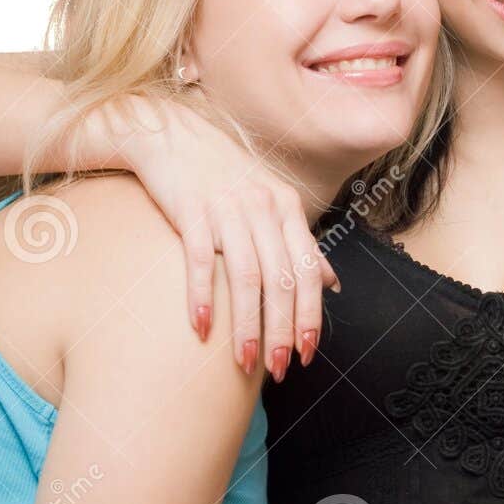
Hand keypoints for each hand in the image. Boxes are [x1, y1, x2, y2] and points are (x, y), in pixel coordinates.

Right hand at [106, 94, 340, 376]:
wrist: (171, 134)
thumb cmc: (224, 175)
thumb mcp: (272, 204)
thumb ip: (301, 244)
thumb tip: (333, 283)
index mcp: (288, 208)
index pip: (307, 273)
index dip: (311, 317)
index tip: (308, 355)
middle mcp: (264, 207)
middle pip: (280, 281)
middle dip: (282, 332)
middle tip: (279, 370)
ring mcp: (228, 207)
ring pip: (246, 277)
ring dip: (247, 325)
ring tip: (244, 362)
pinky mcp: (191, 208)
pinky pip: (200, 260)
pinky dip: (201, 296)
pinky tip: (201, 328)